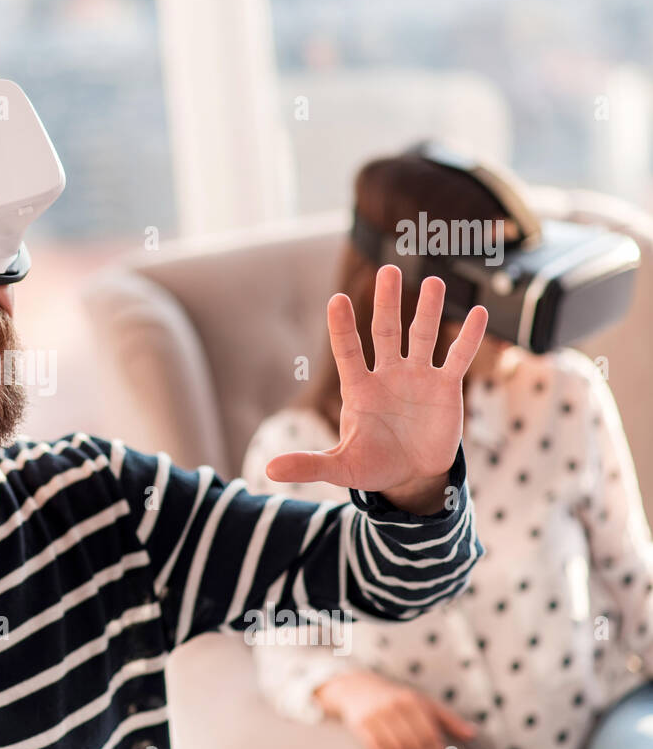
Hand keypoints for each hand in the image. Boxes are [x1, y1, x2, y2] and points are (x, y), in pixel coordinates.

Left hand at [266, 265, 487, 512]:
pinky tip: (479, 313)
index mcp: (358, 389)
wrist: (411, 477)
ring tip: (435, 282)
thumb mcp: (340, 468)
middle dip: (387, 303)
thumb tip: (269, 470)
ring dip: (429, 310)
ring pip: (423, 336)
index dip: (343, 328)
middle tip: (388, 271)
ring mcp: (417, 378)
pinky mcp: (445, 388)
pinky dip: (469, 338)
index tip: (337, 300)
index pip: (347, 351)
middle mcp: (387, 375)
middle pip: (386, 331)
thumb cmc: (372, 466)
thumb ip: (309, 465)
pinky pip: (457, 357)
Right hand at [316, 669, 477, 748]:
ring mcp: (376, 714)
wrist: (357, 687)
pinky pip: (374, 745)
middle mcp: (395, 706)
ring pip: (396, 746)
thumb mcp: (423, 702)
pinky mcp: (360, 723)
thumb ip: (448, 719)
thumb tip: (473, 734)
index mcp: (414, 701)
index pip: (430, 733)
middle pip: (414, 742)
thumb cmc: (397, 699)